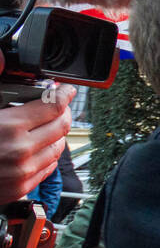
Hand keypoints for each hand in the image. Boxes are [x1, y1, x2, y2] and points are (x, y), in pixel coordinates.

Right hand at [0, 86, 74, 203]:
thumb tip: (2, 59)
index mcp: (10, 128)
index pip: (54, 107)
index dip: (63, 95)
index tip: (65, 90)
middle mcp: (21, 151)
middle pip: (61, 126)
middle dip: (62, 112)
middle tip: (57, 105)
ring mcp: (22, 173)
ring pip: (58, 148)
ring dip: (55, 134)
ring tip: (44, 125)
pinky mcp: (20, 188)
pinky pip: (47, 168)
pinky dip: (46, 154)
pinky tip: (35, 147)